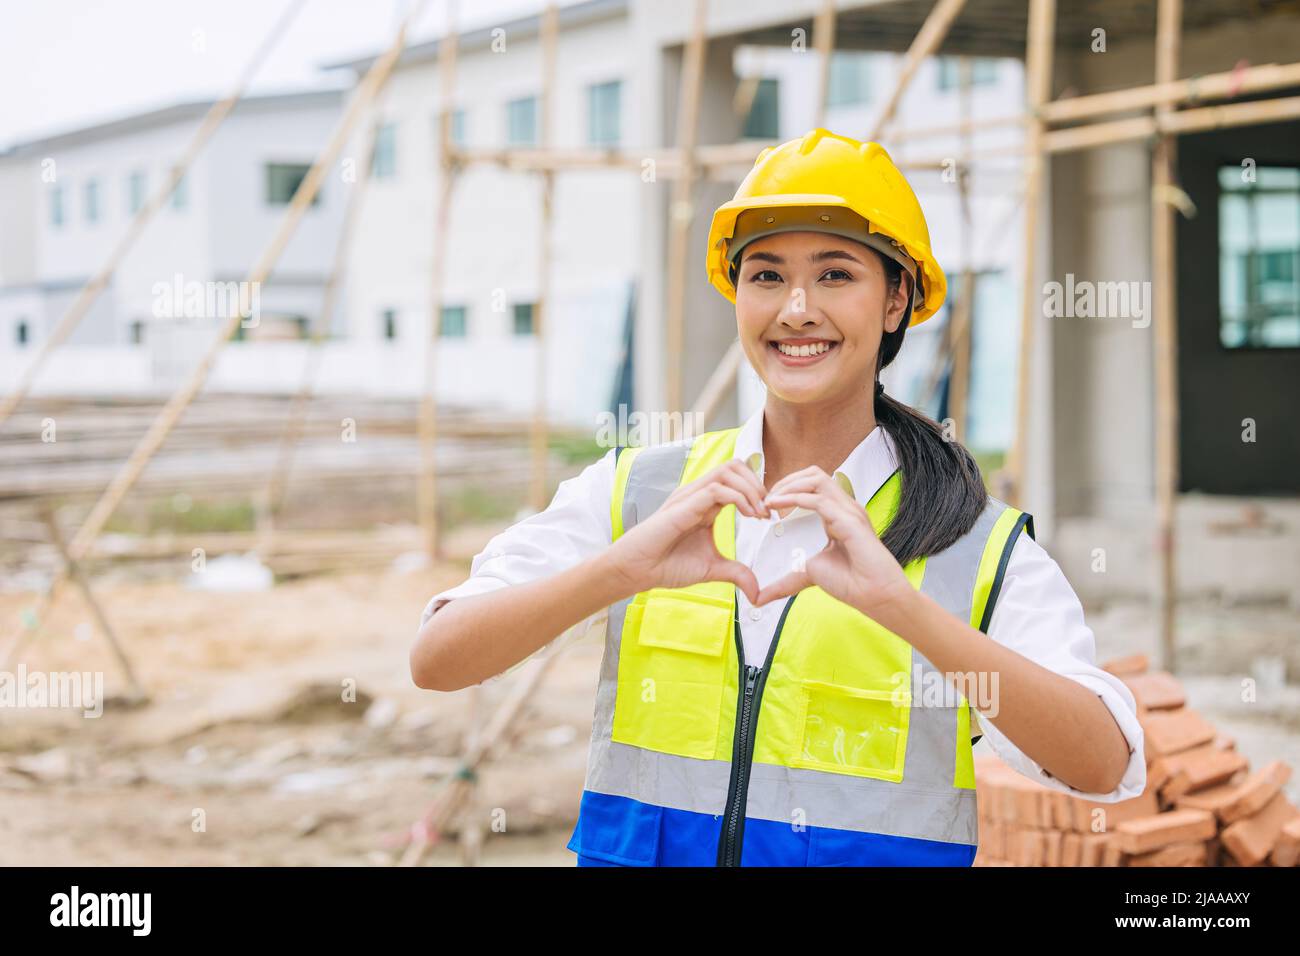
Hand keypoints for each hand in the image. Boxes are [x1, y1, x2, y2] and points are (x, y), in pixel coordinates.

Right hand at [606, 458, 768, 604]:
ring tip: (759, 513)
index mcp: (706, 503)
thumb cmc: (668, 565)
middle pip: (735, 465)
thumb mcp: (712, 569)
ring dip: (751, 488)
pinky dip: (739, 498)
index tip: (768, 516)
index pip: (737, 478)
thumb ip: (737, 574)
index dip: (758, 492)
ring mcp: (691, 496)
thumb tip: (758, 593)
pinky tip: (748, 516)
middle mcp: (699, 494)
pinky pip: (717, 488)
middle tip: (767, 510)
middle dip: (758, 483)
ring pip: (728, 470)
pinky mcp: (685, 504)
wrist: (639, 570)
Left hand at [755, 466, 914, 621]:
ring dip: (789, 486)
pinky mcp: (850, 521)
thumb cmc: (850, 583)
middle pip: (814, 474)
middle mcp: (844, 508)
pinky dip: (794, 499)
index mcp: (836, 514)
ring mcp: (849, 511)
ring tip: (770, 500)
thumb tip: (758, 597)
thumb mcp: (808, 575)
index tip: (766, 504)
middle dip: (786, 481)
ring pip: (817, 479)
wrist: (874, 596)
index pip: (811, 485)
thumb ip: (785, 580)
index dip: (787, 489)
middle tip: (766, 498)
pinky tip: (777, 507)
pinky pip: (819, 500)